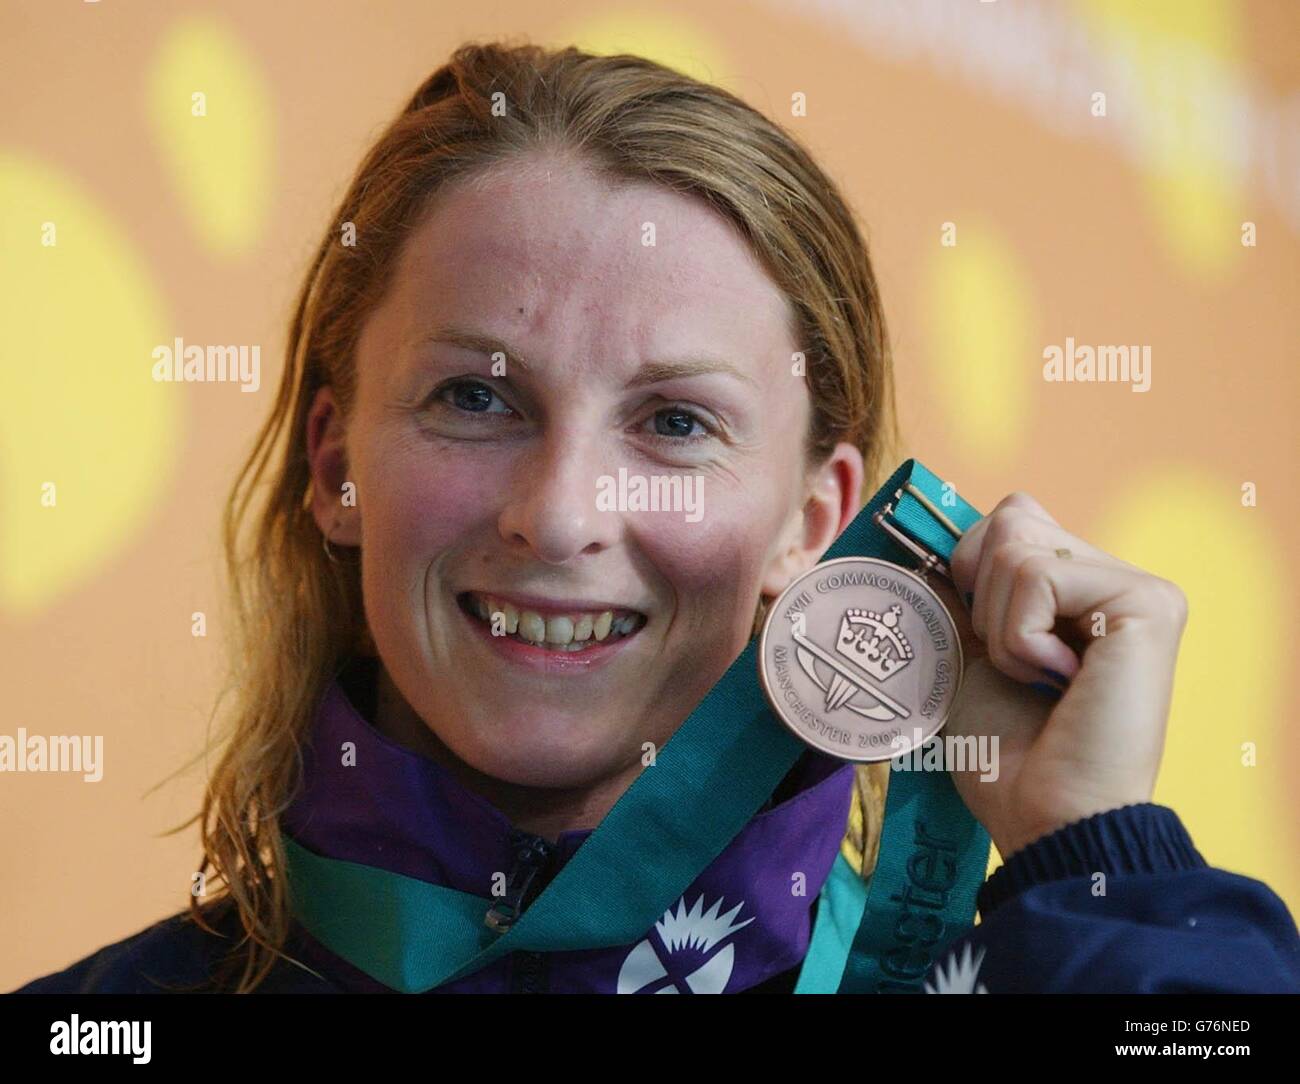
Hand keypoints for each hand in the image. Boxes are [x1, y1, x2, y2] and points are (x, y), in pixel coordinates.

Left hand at [926, 492, 1188, 858]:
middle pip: (1011, 519)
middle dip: (978, 595)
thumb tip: (926, 544)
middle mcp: (1116, 580)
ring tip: (1038, 680)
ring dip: (999, 627)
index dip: (968, 570)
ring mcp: (1139, 588)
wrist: (1043, 817)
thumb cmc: (1005, 752)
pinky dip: (1021, 638)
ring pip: (1016, 547)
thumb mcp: (967, 653)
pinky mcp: (1148, 602)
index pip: (1009, 518)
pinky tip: (1060, 681)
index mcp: (1078, 589)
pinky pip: (1037, 576)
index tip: (984, 643)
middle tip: (1016, 668)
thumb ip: (961, 592)